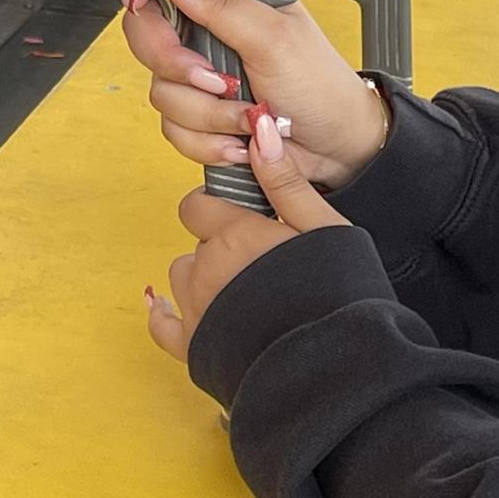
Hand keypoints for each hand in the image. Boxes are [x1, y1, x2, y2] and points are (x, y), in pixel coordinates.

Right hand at [118, 0, 390, 186]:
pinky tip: (241, 141)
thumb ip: (221, 5)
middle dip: (181, 69)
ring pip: (162, 94)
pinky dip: (209, 142)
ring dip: (209, 114)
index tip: (142, 0)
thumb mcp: (275, 37)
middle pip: (148, 42)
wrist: (337, 149)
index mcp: (225, 4)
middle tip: (219, 80)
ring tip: (251, 117)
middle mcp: (206, 38)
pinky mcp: (200, 121)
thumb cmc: (321, 85)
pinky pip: (174, 131)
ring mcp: (200, 82)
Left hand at [144, 109, 350, 361]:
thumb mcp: (323, 227)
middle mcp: (207, 267)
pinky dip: (164, 315)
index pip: (200, 206)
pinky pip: (161, 325)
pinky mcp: (193, 348)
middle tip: (259, 262)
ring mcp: (195, 309)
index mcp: (235, 233)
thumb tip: (258, 130)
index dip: (220, 210)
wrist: (333, 366)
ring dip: (204, 279)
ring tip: (242, 292)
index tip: (244, 220)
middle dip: (221, 246)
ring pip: (183, 278)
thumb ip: (285, 181)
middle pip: (197, 243)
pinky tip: (166, 309)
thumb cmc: (337, 293)